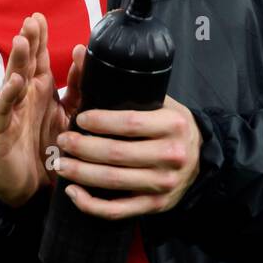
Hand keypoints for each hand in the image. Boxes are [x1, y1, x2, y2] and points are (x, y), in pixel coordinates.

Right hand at [0, 14, 77, 207]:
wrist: (24, 190)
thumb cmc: (45, 152)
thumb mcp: (67, 120)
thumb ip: (79, 94)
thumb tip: (90, 65)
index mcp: (40, 92)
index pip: (40, 60)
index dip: (41, 40)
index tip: (42, 18)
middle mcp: (24, 97)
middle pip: (25, 62)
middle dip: (29, 40)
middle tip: (33, 18)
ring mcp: (10, 111)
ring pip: (12, 79)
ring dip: (18, 60)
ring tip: (23, 39)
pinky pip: (3, 110)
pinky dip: (8, 95)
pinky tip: (15, 81)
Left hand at [52, 94, 201, 218]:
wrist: (203, 158)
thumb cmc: (171, 125)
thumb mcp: (161, 102)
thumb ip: (128, 86)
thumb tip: (82, 53)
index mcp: (172, 125)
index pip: (130, 123)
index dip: (100, 122)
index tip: (79, 118)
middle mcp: (171, 155)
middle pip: (117, 154)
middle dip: (83, 148)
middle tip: (62, 140)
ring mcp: (164, 184)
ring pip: (114, 182)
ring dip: (81, 174)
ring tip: (59, 164)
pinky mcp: (156, 205)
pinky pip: (119, 210)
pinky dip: (92, 205)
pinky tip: (73, 193)